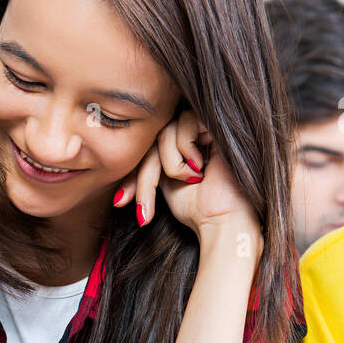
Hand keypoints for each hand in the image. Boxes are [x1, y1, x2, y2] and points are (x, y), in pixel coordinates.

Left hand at [113, 110, 259, 243]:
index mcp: (181, 149)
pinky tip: (202, 167)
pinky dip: (185, 149)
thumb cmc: (199, 209)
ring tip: (191, 179)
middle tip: (143, 210)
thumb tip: (120, 160)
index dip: (133, 174)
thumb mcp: (164, 185)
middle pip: (153, 140)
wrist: (223, 221)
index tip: (120, 202)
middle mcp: (193, 135)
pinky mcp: (216, 122)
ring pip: (165, 131)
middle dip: (144, 175)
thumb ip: (151, 165)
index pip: (148, 149)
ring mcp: (205, 128)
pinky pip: (184, 123)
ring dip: (171, 163)